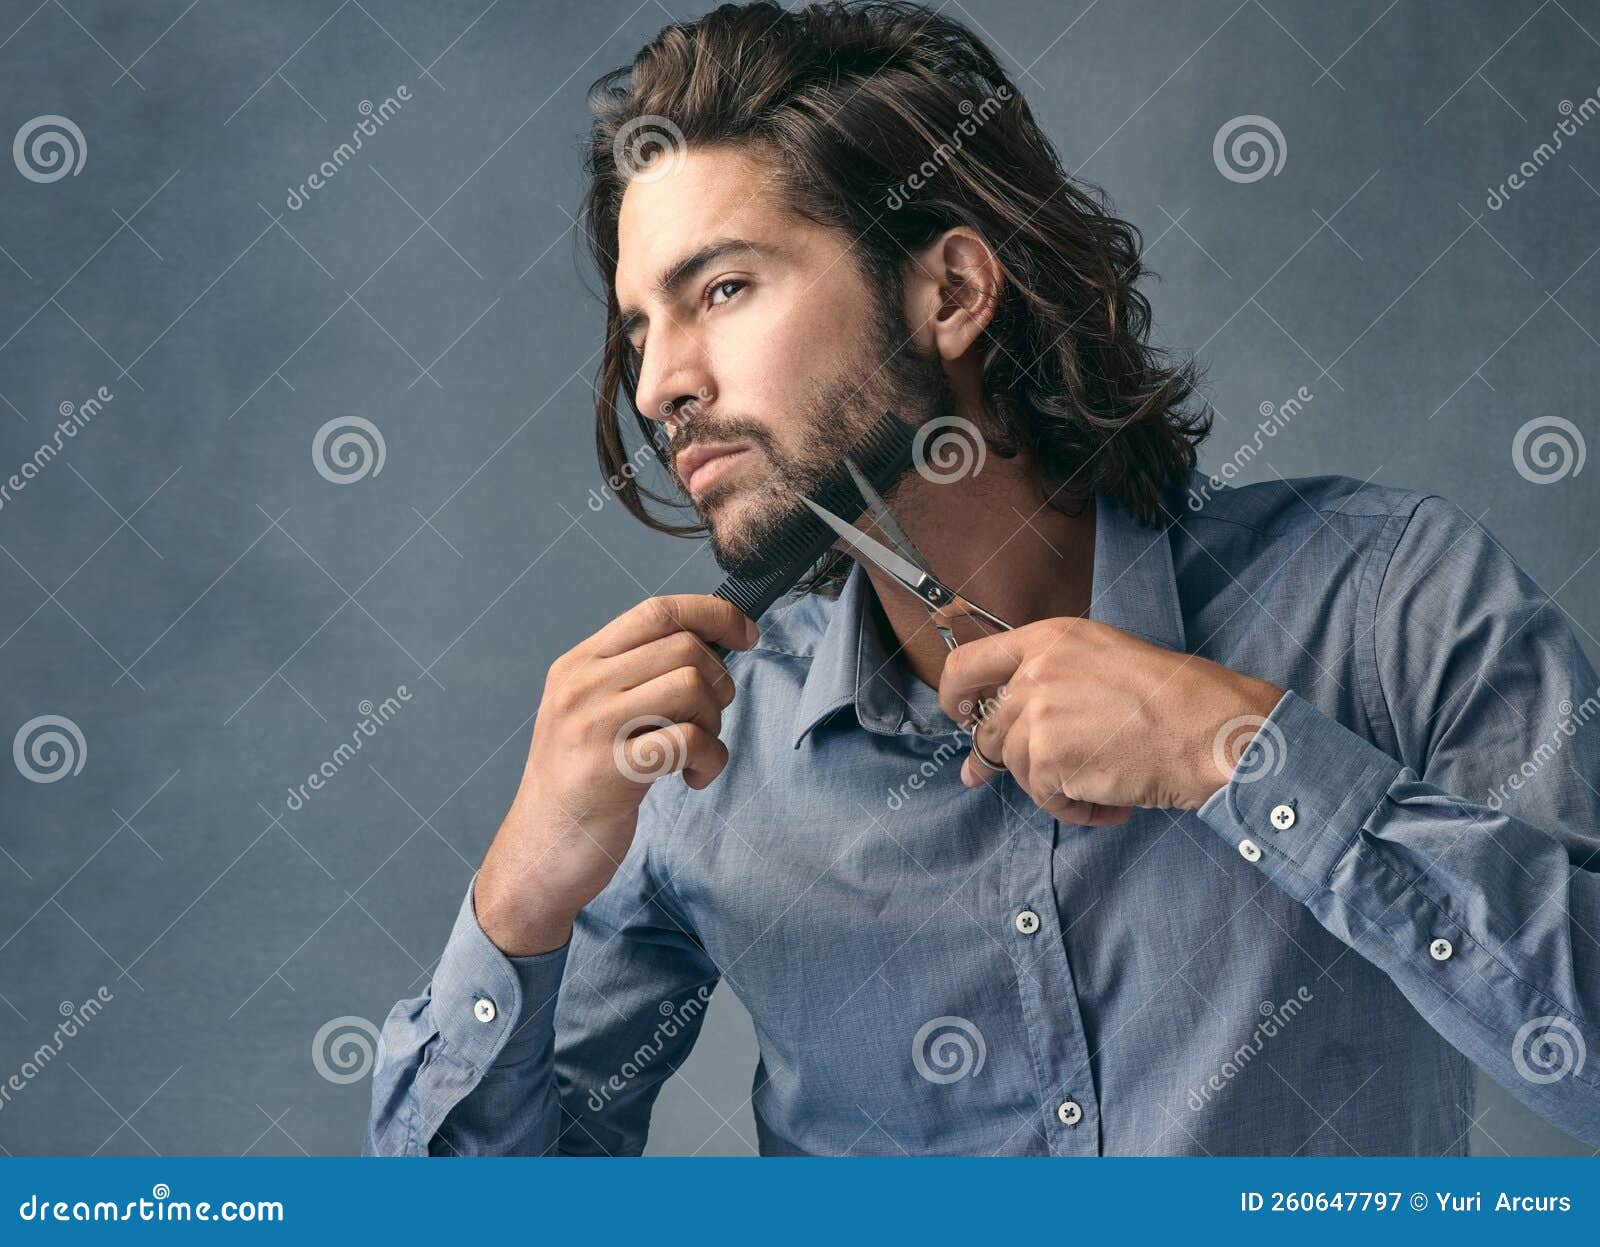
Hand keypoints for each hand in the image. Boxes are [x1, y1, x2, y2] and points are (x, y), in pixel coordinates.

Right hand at [474, 595, 757, 954]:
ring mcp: (591, 727)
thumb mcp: (591, 712)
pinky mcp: (609, 772)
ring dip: (715, 722)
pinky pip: (689, 740)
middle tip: (710, 723)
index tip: (746, 636)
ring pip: (691, 686)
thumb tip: (711, 644)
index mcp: (578, 663)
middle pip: (684, 648)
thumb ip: (635, 676)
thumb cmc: (580, 784)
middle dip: (719, 684)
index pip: (658, 610)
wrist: (538, 854)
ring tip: (699, 754)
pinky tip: (694, 779)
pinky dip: (711, 759)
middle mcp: (580, 686)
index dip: (714, 614)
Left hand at [936, 616, 1283, 823]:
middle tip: (1005, 779)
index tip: (957, 715)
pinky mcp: (1049, 758)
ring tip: (1102, 789)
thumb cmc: (1176, 700)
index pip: (968, 663)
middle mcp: (1035, 671)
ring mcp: (1038, 714)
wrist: (1214, 730)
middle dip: (999, 760)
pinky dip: (1076, 811)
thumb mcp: (1104, 660)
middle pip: (991, 727)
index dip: (953, 695)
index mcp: (1050, 639)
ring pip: (1018, 767)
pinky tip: (1111, 805)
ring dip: (1054, 788)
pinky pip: (1045, 798)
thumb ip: (1053, 679)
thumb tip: (1009, 720)